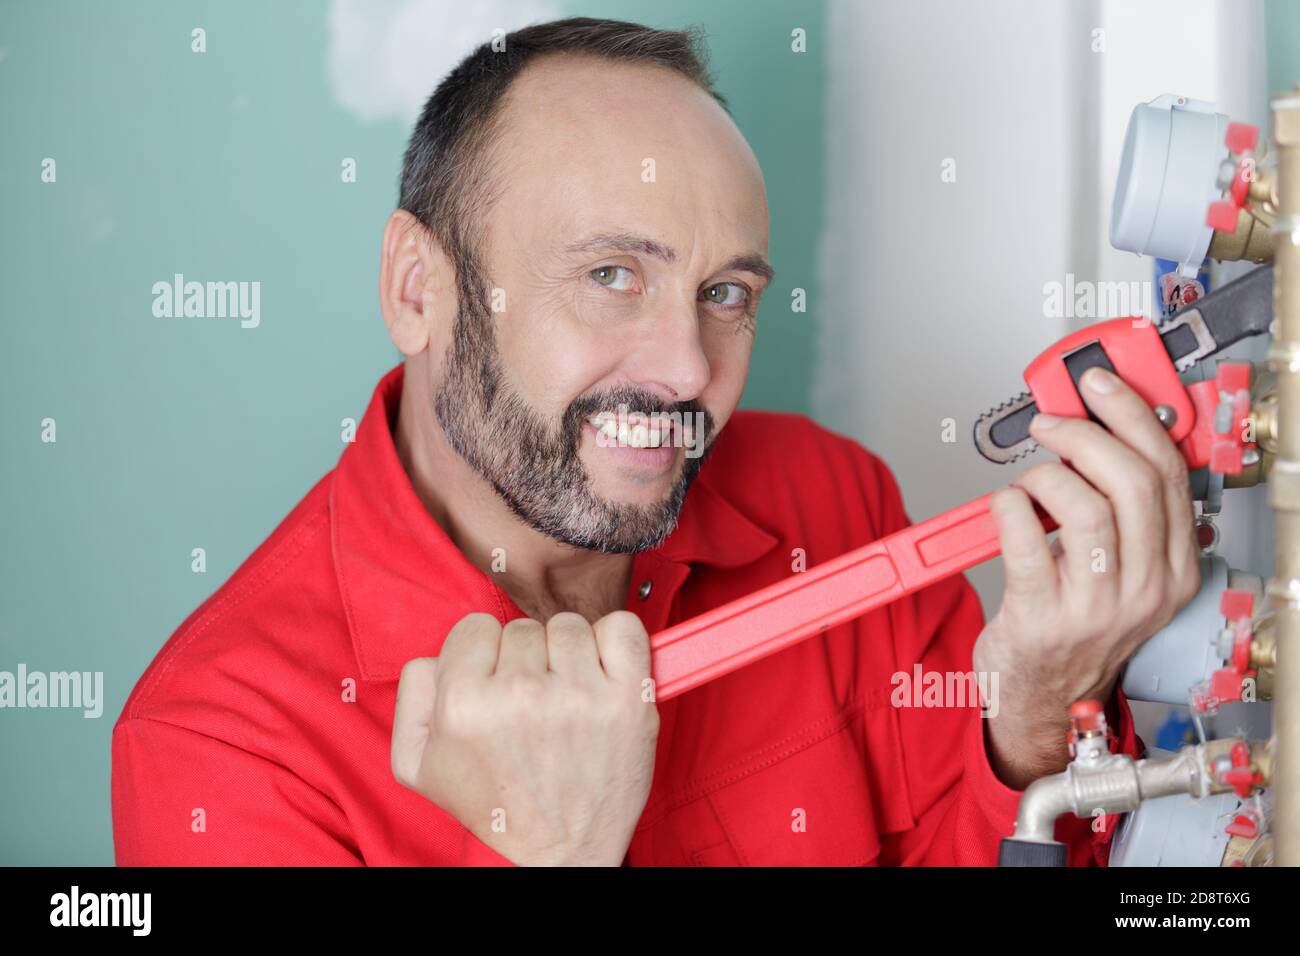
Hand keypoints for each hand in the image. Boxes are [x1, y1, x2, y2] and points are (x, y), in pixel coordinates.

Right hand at [391, 610, 658, 865]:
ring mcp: (581, 695)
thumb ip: (414, 693)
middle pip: (524, 628)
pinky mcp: (628, 700)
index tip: (495, 685)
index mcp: (465, 703)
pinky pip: (624, 628)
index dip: (483, 655)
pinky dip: (615, 641)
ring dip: (567, 654)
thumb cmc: (493, 807)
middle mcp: (522, 694)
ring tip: (564, 698)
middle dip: (526, 660)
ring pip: (569, 626)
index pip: (475, 627)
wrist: (557, 856)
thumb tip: (438, 654)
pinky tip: (601, 673)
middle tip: (530, 706)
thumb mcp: (418, 764)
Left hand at [973, 365, 1201, 787]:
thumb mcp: (1122, 568)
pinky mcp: (1044, 617)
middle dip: (1087, 432)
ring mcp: (1097, 606)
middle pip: (1133, 480)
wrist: (1044, 699)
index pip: (1169, 472)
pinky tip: (1004, 507)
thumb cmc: (1076, 625)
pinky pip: (1026, 538)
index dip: (1133, 415)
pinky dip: (1008, 506)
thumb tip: (1098, 426)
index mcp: (1173, 567)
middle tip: (1051, 421)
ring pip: (1085, 505)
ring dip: (1046, 473)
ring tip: (1028, 478)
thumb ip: (1121, 507)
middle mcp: (1144, 587)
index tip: (1101, 385)